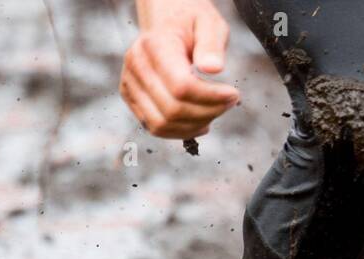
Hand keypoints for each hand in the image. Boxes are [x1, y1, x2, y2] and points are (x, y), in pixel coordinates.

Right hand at [120, 0, 240, 138]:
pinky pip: (155, 127)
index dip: (211, 98)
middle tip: (229, 102)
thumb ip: (212, 44)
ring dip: (195, 125)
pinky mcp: (130, 97)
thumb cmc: (191, 23)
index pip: (182, 86)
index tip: (233, 93)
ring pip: (162, 124)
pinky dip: (181, 131)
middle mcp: (136, 64)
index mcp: (154, 45)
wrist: (167, 22)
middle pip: (172, 109)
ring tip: (215, 111)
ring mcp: (129, 83)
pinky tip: (201, 122)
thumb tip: (213, 69)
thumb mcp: (209, 24)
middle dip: (208, 113)